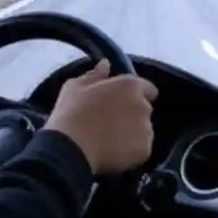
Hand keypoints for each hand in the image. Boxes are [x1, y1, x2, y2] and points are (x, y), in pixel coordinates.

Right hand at [42, 59, 158, 175]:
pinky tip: (113, 152)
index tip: (120, 102)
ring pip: (143, 130)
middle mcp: (143, 106)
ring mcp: (146, 130)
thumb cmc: (70, 114)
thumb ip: (95, 75)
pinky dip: (131, 150)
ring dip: (132, 132)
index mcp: (129, 86)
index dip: (135, 94)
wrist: (69, 150)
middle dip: (132, 113)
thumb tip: (106, 64)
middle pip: (144, 109)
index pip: (147, 88)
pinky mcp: (144, 151)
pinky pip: (141, 148)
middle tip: (110, 122)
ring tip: (109, 140)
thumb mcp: (75, 87)